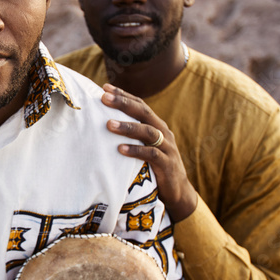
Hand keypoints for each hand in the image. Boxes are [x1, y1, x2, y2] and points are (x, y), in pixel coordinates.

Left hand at [101, 83, 197, 222]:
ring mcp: (167, 147)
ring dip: (128, 127)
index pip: (139, 105)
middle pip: (143, 112)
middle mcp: (163, 132)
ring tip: (108, 124)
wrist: (178, 191)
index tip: (105, 87)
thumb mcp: (143, 146)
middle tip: (104, 97)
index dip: (123, 95)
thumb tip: (102, 125)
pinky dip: (136, 150)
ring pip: (148, 131)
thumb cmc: (154, 166)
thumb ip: (131, 135)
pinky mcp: (167, 163)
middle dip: (123, 103)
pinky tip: (120, 149)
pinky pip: (151, 154)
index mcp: (156, 125)